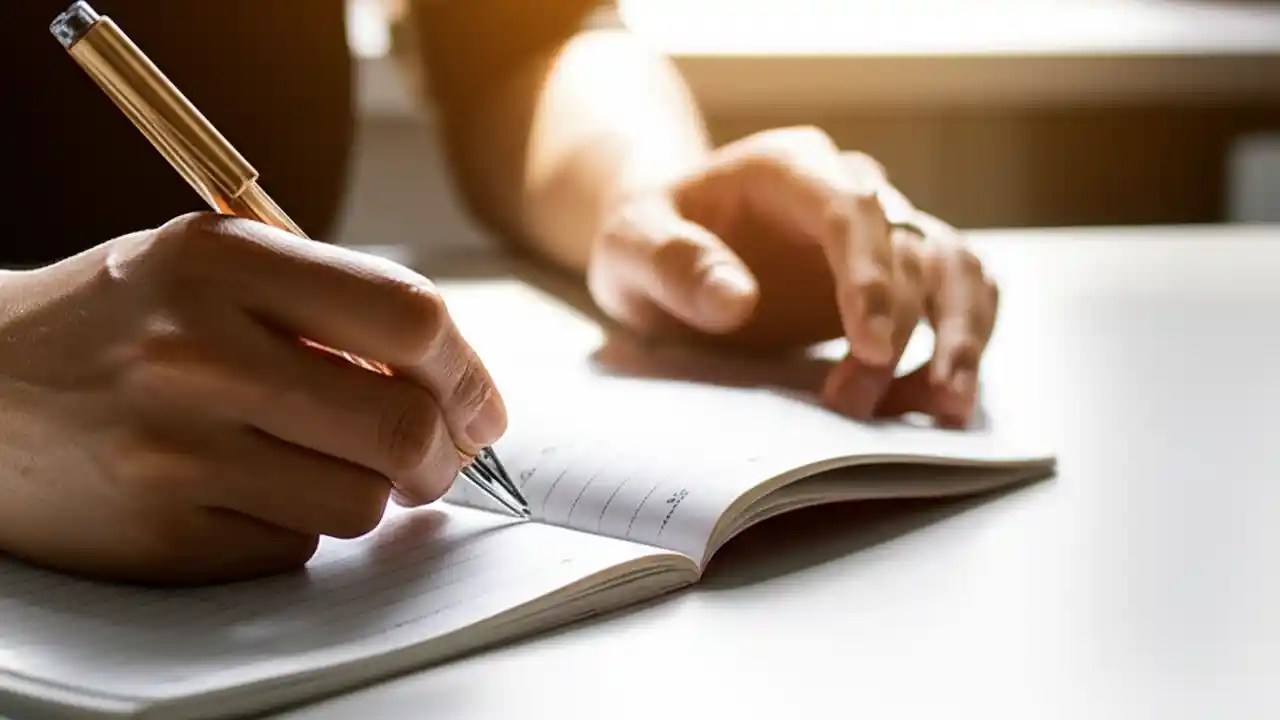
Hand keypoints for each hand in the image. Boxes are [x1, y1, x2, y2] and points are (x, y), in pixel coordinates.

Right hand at [0, 214, 504, 584]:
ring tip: (316, 463)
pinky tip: (246, 491)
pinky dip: (296, 527)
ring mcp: (174, 450)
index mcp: (222, 261)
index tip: (479, 405)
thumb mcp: (211, 269)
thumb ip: (328, 308)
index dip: (469, 373)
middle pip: (402, 426)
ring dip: (366, 493)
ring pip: (359, 503)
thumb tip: (452, 385)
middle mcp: (198, 351)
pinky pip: (294, 549)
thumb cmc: (117, 324)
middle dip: (444, 454)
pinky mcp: (159, 535)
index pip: (409, 318)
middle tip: (435, 458)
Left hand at [588, 127, 997, 426]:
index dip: (870, 276)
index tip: (872, 346)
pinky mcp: (892, 276)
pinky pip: (956, 295)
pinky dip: (961, 343)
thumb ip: (674, 265)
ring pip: (955, 267)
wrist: (663, 243)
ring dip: (962, 335)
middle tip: (851, 405)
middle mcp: (847, 189)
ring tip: (947, 407)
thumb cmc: (647, 237)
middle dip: (894, 335)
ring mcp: (877, 233)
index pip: (851, 209)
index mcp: (786, 167)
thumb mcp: (630, 247)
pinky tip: (934, 399)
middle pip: (907, 251)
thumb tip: (737, 302)